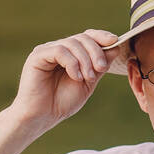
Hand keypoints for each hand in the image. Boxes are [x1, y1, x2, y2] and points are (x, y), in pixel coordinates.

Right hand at [10, 29, 127, 130]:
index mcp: (69, 54)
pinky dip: (72, 63)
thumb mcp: (88, 82)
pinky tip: (75, 77)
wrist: (42, 117)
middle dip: (95, 52)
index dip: (101, 36)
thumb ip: (100, 66)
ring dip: (85, 60)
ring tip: (87, 78)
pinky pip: (60, 50)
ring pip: (72, 43)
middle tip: (101, 69)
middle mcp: (57, 49)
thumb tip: (115, 46)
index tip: (115, 41)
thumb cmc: (62, 103)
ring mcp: (46, 51)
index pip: (86, 36)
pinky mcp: (37, 56)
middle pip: (82, 38)